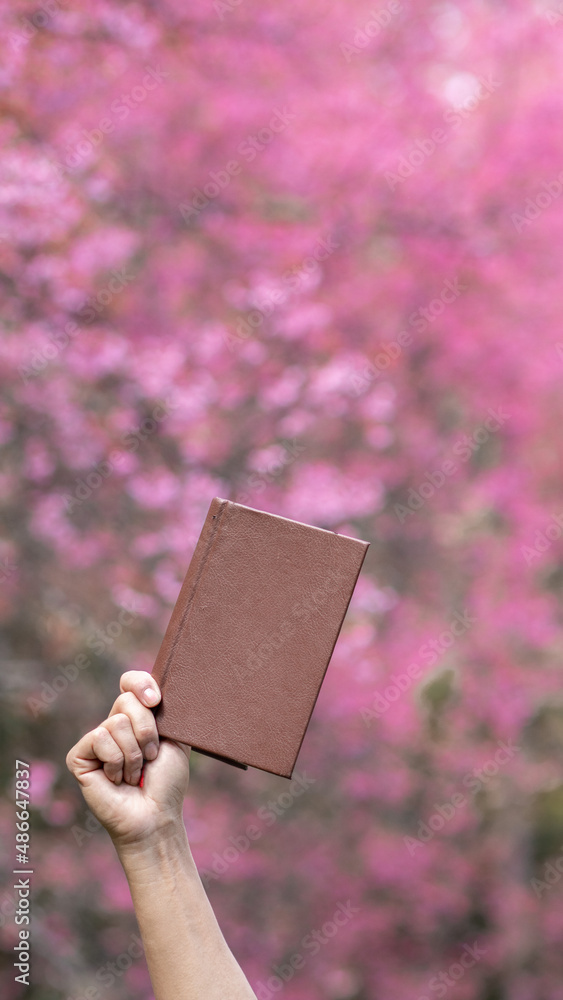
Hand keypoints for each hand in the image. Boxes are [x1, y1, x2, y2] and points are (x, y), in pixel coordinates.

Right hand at [66, 670, 190, 848]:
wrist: (155, 815)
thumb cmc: (167, 781)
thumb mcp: (175, 739)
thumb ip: (166, 710)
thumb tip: (163, 684)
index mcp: (137, 717)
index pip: (130, 682)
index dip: (141, 684)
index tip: (156, 701)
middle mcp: (114, 724)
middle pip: (126, 700)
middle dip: (147, 731)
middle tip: (150, 757)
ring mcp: (95, 740)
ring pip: (116, 722)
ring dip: (134, 753)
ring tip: (134, 774)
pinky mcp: (78, 756)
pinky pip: (100, 738)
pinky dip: (116, 761)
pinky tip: (116, 778)